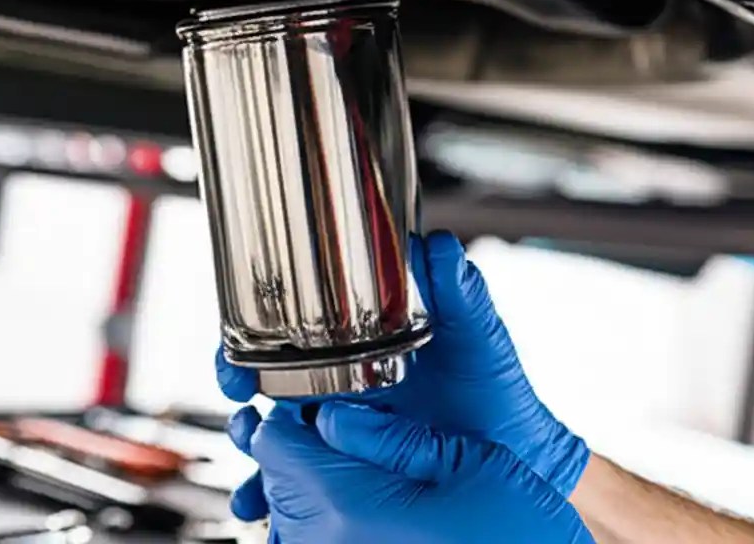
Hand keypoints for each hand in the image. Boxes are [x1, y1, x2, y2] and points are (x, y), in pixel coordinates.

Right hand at [218, 232, 589, 521]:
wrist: (516, 454)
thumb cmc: (494, 389)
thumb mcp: (475, 338)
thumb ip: (458, 294)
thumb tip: (438, 246)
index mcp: (360, 348)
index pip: (294, 329)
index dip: (256, 333)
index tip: (242, 341)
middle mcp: (340, 389)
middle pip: (266, 380)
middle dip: (237, 384)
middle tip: (238, 396)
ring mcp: (340, 434)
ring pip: (272, 436)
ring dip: (248, 446)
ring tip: (250, 452)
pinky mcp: (346, 475)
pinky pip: (296, 486)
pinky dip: (269, 497)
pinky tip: (262, 505)